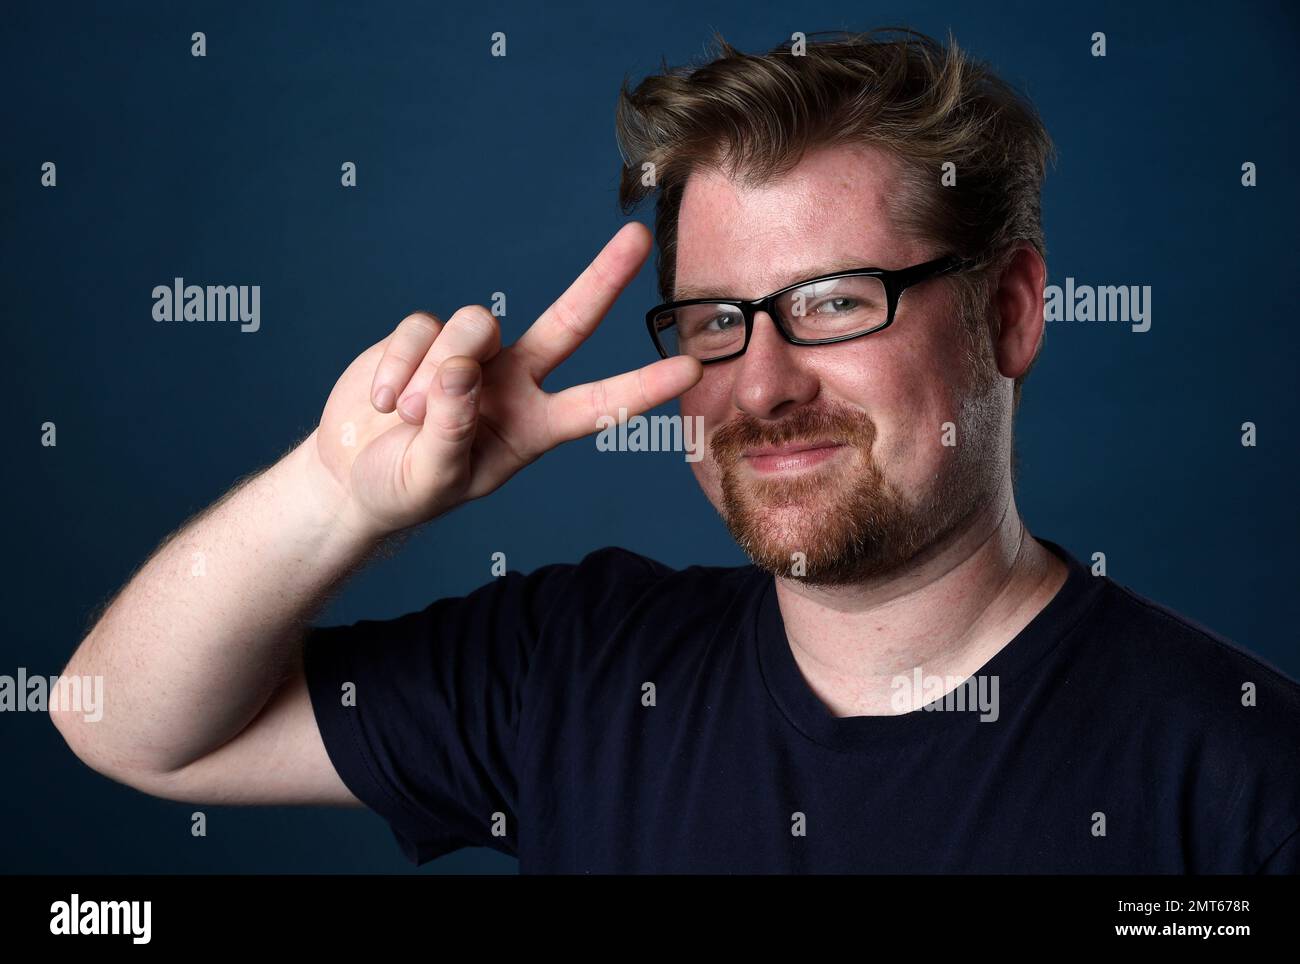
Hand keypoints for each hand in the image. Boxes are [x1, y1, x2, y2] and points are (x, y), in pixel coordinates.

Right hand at [311, 222, 701, 537]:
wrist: (350, 473)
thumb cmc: (404, 488)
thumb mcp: (432, 478)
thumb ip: (452, 428)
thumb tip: (463, 365)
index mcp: (533, 427)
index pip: (598, 405)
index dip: (642, 388)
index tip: (691, 369)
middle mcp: (514, 381)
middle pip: (568, 322)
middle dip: (602, 279)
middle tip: (638, 237)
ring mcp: (473, 352)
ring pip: (474, 325)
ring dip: (433, 375)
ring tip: (410, 417)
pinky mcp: (428, 334)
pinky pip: (420, 327)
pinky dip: (397, 366)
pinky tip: (383, 401)